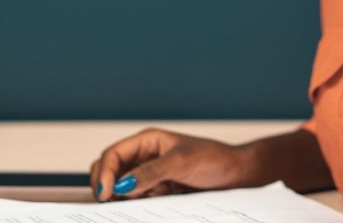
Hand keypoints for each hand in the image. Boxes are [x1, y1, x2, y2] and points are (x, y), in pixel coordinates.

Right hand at [89, 128, 248, 200]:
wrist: (237, 174)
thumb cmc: (214, 159)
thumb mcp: (181, 163)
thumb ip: (151, 173)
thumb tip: (123, 184)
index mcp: (148, 140)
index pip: (113, 154)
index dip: (105, 172)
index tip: (105, 193)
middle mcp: (145, 155)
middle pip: (111, 169)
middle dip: (108, 185)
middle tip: (110, 202)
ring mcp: (151, 173)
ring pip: (123, 186)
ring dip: (125, 195)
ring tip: (142, 199)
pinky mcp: (158, 188)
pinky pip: (139, 197)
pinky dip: (139, 202)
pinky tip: (153, 202)